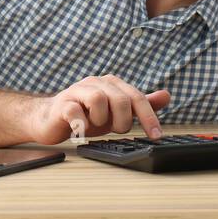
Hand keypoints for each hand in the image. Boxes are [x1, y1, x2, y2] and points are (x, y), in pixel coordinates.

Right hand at [28, 74, 170, 143]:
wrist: (51, 119)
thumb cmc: (86, 115)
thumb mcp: (117, 112)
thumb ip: (140, 104)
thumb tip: (166, 96)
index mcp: (112, 84)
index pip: (137, 97)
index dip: (149, 117)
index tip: (156, 136)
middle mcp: (96, 83)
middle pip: (121, 99)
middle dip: (123, 121)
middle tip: (115, 131)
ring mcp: (78, 91)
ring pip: (99, 99)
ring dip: (102, 120)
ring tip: (95, 126)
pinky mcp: (62, 104)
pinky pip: (75, 112)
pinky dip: (81, 124)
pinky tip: (80, 130)